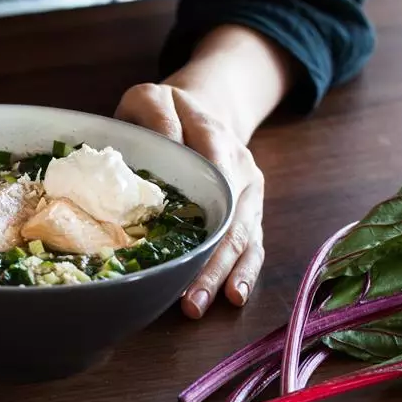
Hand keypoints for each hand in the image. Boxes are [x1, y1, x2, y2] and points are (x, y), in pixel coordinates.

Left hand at [115, 83, 265, 318]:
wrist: (199, 107)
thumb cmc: (164, 110)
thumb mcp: (151, 97)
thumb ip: (155, 115)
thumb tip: (166, 147)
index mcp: (215, 135)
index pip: (214, 172)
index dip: (204, 210)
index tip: (186, 245)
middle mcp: (239, 166)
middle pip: (231, 218)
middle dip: (212, 261)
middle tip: (189, 297)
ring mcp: (247, 191)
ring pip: (243, 237)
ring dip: (224, 274)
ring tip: (199, 304)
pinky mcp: (247, 209)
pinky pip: (251, 242)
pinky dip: (243, 270)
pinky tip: (233, 296)